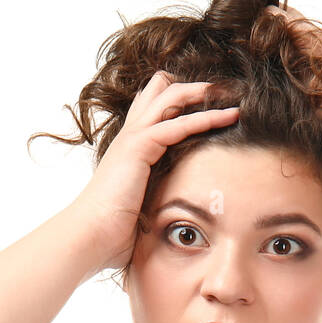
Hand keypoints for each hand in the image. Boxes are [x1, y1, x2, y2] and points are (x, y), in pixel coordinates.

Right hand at [73, 72, 239, 271]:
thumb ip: (156, 200)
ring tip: (232, 95)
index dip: (181, 99)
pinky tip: (229, 117)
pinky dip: (205, 118)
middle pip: (160, 88)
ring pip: (171, 97)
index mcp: (130, 146)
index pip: (154, 106)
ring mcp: (133, 138)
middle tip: (225, 91)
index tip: (212, 104)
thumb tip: (176, 218)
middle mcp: (130, 135)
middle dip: (194, 87)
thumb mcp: (141, 208)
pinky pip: (178, 124)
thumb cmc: (112, 231)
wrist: (89, 235)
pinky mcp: (139, 147)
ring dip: (204, 93)